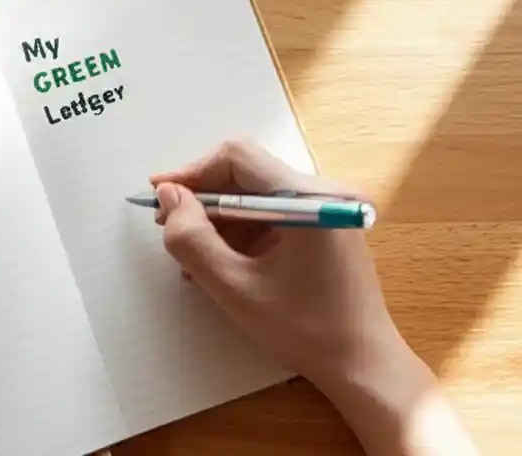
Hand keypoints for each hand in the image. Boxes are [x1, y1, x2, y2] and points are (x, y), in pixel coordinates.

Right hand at [152, 140, 476, 455]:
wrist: (362, 364)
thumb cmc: (305, 331)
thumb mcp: (235, 288)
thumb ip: (193, 240)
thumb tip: (169, 196)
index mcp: (308, 199)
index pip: (238, 157)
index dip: (193, 172)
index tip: (159, 195)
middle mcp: (324, 192)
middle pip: (246, 175)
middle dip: (203, 201)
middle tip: (170, 228)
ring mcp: (328, 208)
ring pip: (256, 196)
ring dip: (220, 223)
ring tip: (194, 261)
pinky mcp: (326, 226)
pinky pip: (272, 214)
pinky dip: (243, 234)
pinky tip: (222, 265)